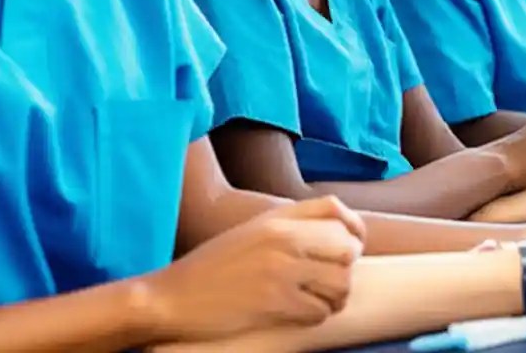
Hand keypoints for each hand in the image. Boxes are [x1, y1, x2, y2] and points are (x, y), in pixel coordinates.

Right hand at [143, 196, 365, 341]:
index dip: (354, 228)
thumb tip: (333, 238)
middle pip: (347, 248)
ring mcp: (281, 269)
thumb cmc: (211, 268)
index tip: (352, 247)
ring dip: (335, 297)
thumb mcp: (250, 233)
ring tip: (319, 302)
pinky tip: (299, 315)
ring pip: (341, 283)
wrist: (172, 297)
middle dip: (346, 269)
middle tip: (331, 283)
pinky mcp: (275, 302)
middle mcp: (283, 238)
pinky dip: (316, 316)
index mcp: (276, 218)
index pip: (336, 209)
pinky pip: (320, 311)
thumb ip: (287, 228)